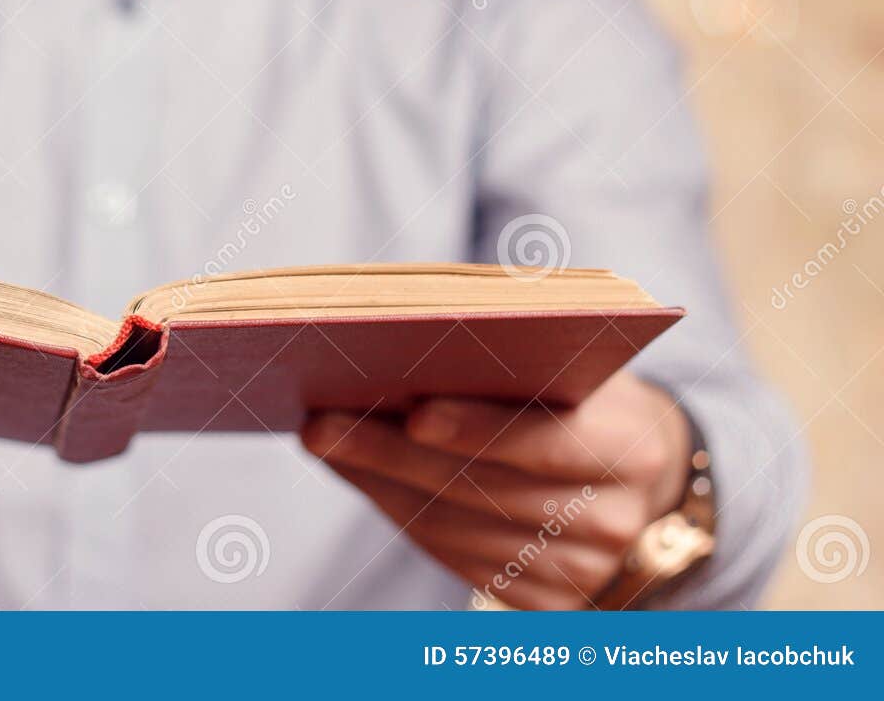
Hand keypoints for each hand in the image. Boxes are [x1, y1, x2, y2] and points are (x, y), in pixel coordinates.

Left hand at [301, 371, 689, 609]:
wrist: (637, 467)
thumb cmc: (582, 395)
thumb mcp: (568, 365)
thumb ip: (509, 361)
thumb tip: (397, 360)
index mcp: (631, 448)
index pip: (547, 442)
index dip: (479, 429)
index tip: (414, 411)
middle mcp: (612, 520)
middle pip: (484, 491)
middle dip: (393, 455)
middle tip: (323, 425)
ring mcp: (583, 570)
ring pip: (457, 531)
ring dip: (382, 485)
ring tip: (328, 443)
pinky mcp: (547, 601)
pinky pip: (456, 559)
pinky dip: (402, 515)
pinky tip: (364, 478)